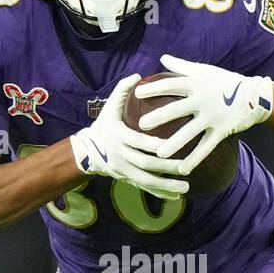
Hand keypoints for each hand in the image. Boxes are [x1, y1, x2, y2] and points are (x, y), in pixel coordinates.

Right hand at [69, 73, 188, 198]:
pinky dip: (160, 193)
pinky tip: (176, 196)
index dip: (152, 145)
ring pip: (146, 180)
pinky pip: (145, 188)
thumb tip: (138, 75)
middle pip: (145, 164)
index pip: (137, 142)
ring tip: (185, 188)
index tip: (168, 145)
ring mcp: (124, 170)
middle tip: (184, 168)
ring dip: (166, 185)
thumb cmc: (103, 125)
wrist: (87, 151)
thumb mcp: (109, 106)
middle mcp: (120, 155)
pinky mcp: (127, 179)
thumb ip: (122, 90)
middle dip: (165, 167)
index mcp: (117, 136)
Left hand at [137, 54, 272, 174]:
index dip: (154, 89)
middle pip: (177, 109)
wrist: (254, 96)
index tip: (136, 94)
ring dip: (174, 144)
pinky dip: (194, 159)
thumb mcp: (204, 70)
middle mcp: (202, 100)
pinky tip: (182, 169)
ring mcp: (212, 117)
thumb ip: (181, 66)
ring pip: (190, 132)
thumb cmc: (225, 81)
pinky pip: (205, 147)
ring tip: (158, 154)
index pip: (171, 84)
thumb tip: (162, 57)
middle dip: (159, 117)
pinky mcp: (220, 130)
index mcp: (196, 84)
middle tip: (141, 125)